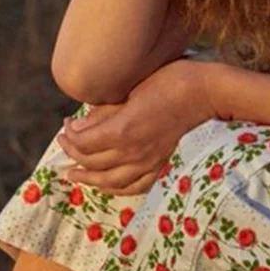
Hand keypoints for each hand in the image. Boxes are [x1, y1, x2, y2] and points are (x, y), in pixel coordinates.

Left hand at [56, 58, 217, 195]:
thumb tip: (78, 125)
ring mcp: (149, 162)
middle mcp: (134, 152)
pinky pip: (135, 186)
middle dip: (73, 154)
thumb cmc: (169, 81)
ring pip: (111, 182)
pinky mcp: (162, 166)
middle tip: (64, 145)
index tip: (65, 126)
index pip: (84, 143)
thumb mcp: (130, 90)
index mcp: (122, 130)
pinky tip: (108, 185)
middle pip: (93, 163)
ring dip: (89, 180)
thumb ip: (104, 113)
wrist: (205, 93)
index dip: (69, 136)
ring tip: (75, 175)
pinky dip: (116, 189)